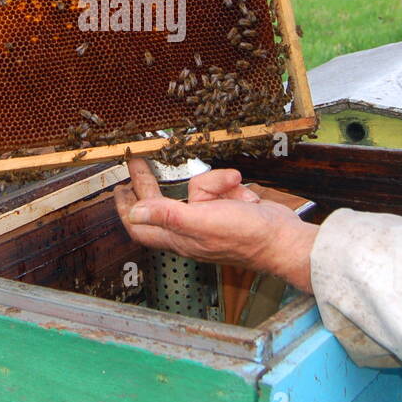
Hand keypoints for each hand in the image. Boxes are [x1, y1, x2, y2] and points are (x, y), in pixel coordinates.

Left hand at [113, 158, 318, 292]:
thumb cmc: (246, 236)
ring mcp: (209, 219)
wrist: (283, 238)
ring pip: (197, 189)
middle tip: (140, 163)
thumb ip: (168, 216)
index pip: (140, 225)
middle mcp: (189, 230)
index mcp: (178, 237)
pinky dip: (231, 187)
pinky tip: (244, 196)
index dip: (125, 208)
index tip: (118, 188)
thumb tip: (134, 213)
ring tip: (233, 189)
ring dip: (214, 184)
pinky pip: (219, 188)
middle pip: (162, 203)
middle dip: (152, 183)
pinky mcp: (227, 209)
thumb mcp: (202, 222)